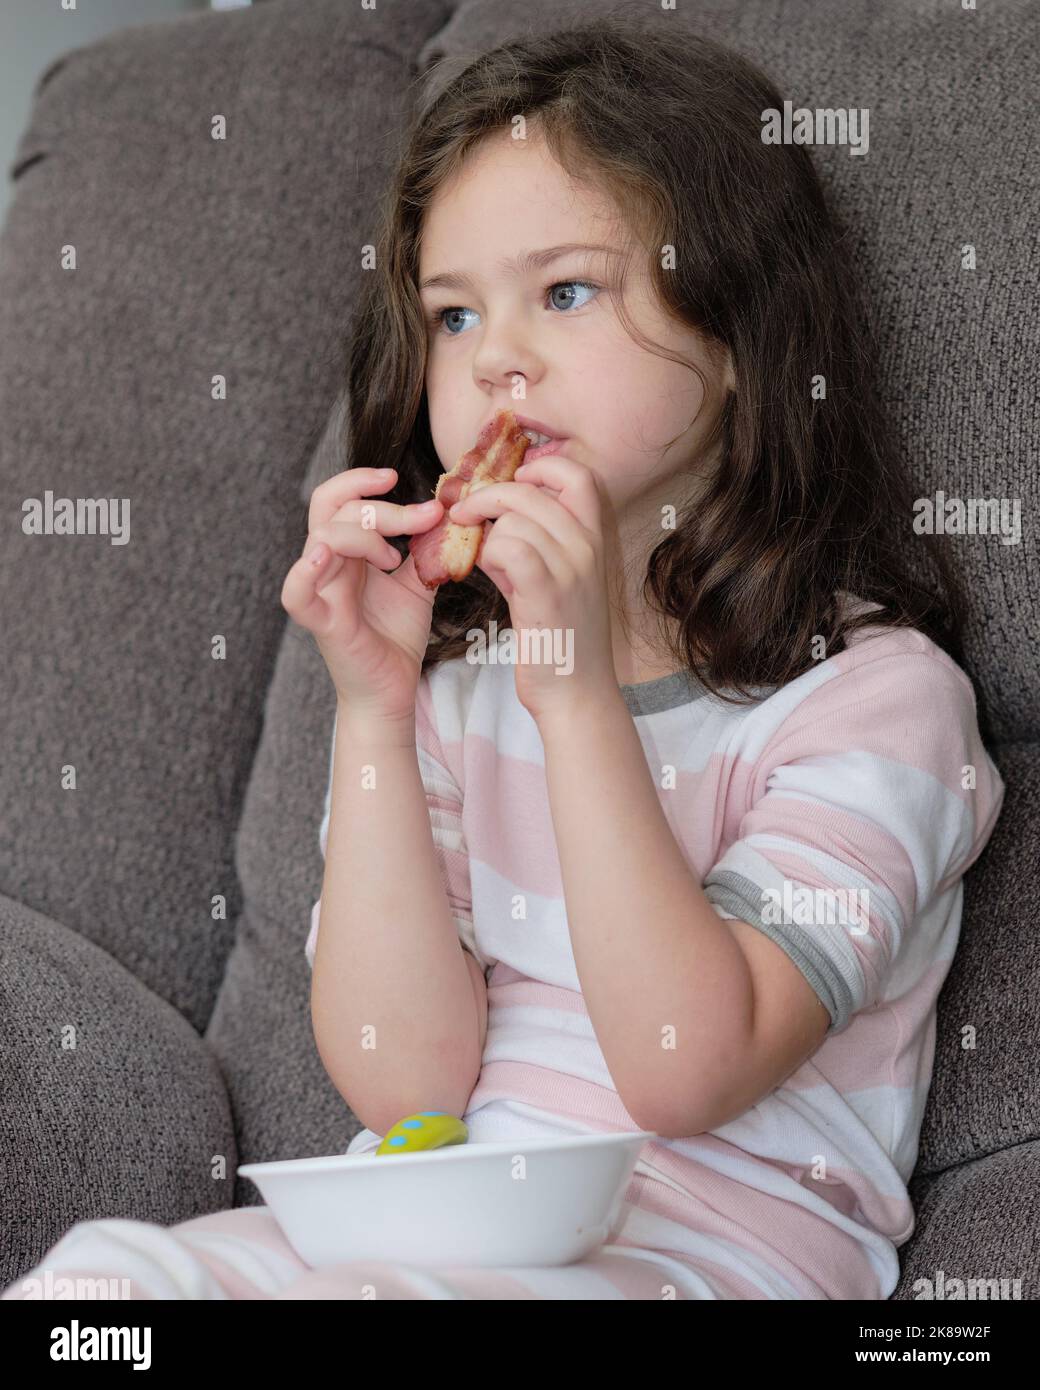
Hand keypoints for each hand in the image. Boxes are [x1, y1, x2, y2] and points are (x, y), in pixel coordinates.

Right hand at [281, 467, 444, 724]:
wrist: (392, 690)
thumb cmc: (396, 637)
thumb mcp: (417, 583)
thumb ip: (425, 549)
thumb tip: (446, 514)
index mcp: (346, 553)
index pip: (338, 499)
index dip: (362, 481)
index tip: (399, 477)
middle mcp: (327, 566)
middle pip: (333, 510)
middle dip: (380, 505)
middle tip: (423, 516)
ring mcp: (320, 592)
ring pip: (322, 538)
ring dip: (363, 535)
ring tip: (392, 559)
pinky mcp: (321, 622)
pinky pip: (295, 593)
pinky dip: (304, 571)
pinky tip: (324, 557)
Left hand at [446, 455, 614, 722]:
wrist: (577, 690)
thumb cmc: (560, 634)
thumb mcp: (555, 576)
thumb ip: (531, 541)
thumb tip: (489, 514)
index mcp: (595, 537)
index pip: (575, 472)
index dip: (538, 466)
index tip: (510, 480)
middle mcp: (588, 546)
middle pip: (529, 490)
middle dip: (486, 498)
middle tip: (464, 515)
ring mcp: (570, 567)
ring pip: (512, 519)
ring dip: (486, 536)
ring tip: (485, 563)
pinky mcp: (546, 592)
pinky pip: (506, 547)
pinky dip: (486, 555)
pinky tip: (483, 571)